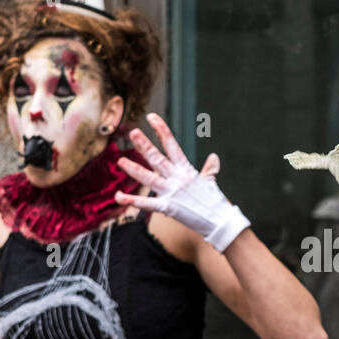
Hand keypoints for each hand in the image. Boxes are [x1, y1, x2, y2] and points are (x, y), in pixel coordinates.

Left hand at [115, 113, 249, 252]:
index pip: (172, 145)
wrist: (220, 221)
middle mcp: (177, 178)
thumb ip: (209, 168)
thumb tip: (213, 157)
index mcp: (186, 170)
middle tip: (133, 132)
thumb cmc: (215, 201)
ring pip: (149, 178)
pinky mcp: (168, 208)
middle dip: (144, 145)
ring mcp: (172, 193)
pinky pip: (146, 203)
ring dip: (134, 169)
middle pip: (157, 158)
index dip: (161, 130)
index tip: (152, 117)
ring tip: (121, 161)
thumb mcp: (211, 181)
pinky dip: (132, 200)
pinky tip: (119, 196)